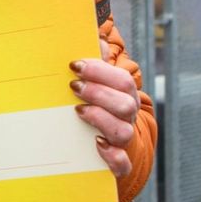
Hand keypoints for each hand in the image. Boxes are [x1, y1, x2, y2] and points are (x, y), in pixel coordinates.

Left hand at [71, 57, 138, 177]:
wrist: (103, 147)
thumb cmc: (92, 106)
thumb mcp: (91, 84)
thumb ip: (92, 62)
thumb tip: (89, 37)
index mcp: (124, 96)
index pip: (122, 80)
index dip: (100, 71)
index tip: (75, 66)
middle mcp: (127, 118)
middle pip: (125, 104)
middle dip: (99, 92)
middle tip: (74, 87)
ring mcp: (124, 141)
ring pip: (123, 131)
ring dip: (101, 118)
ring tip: (79, 111)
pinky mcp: (118, 165)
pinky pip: (122, 164)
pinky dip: (111, 155)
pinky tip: (96, 144)